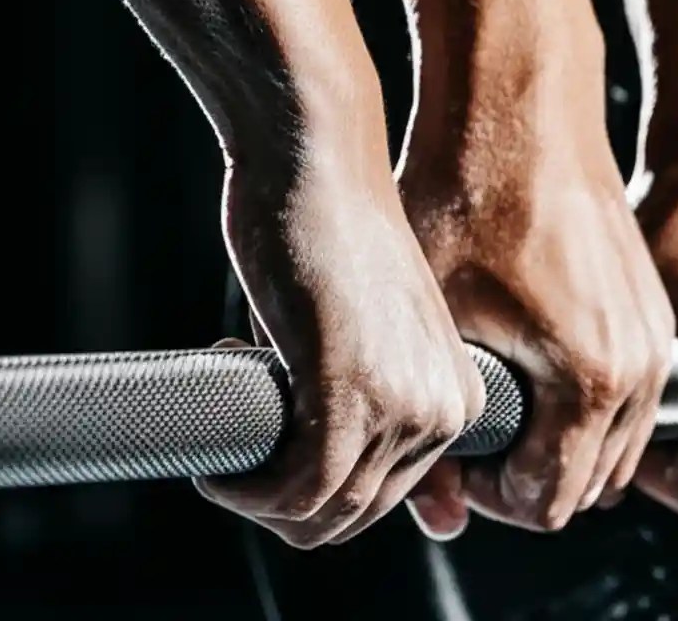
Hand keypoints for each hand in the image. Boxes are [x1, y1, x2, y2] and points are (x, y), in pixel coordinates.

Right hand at [195, 151, 485, 548]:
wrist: (318, 162)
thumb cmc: (326, 236)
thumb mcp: (366, 336)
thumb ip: (363, 409)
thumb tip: (321, 498)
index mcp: (460, 399)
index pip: (384, 498)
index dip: (312, 491)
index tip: (270, 445)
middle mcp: (446, 411)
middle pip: (354, 515)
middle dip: (280, 504)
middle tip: (239, 451)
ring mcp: (405, 406)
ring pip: (323, 512)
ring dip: (256, 499)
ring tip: (224, 450)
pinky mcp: (352, 394)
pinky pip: (300, 490)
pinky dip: (247, 492)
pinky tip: (217, 468)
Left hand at [398, 69, 674, 535]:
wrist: (518, 100)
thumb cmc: (466, 195)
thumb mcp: (438, 322)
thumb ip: (441, 434)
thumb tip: (438, 517)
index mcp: (593, 380)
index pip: (547, 502)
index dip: (487, 493)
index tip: (453, 453)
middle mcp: (645, 368)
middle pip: (590, 484)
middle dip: (528, 473)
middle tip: (475, 428)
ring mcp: (662, 335)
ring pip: (618, 444)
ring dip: (563, 443)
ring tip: (505, 398)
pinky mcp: (660, 307)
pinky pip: (636, 396)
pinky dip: (591, 405)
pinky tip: (540, 364)